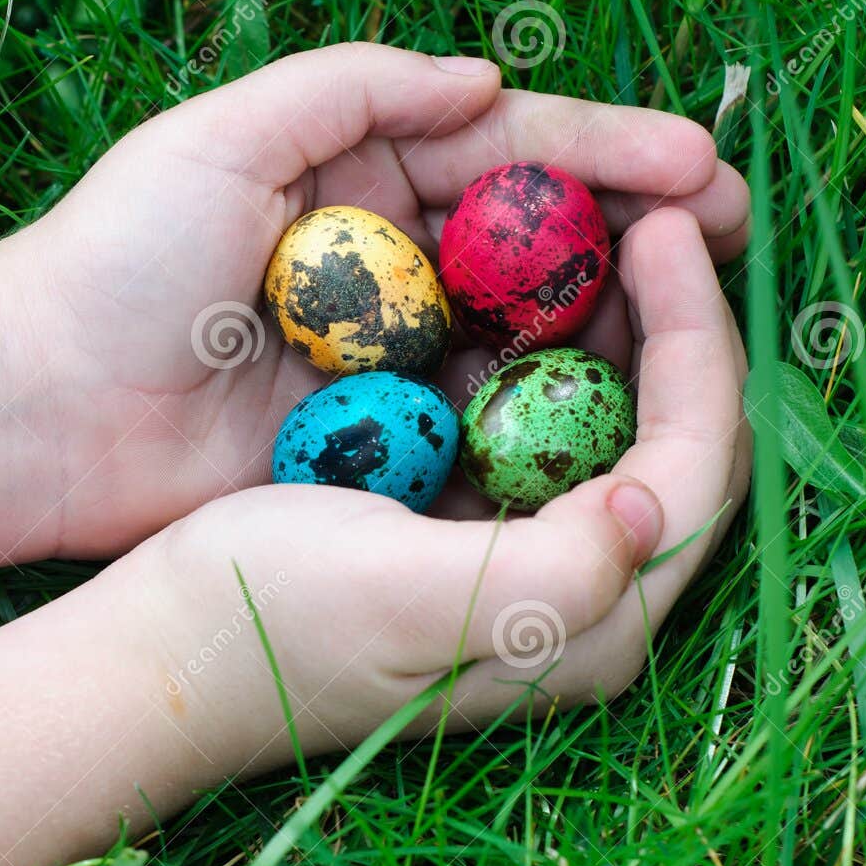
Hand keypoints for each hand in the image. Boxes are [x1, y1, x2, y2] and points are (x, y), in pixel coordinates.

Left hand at [3, 43, 749, 555]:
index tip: (695, 168)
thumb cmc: (114, 260)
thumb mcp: (221, 137)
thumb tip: (486, 78)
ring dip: (600, 330)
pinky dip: (534, 416)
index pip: (498, 151)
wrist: (39, 408)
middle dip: (627, 240)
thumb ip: (351, 87)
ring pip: (513, 336)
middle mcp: (376, 267)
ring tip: (692, 325)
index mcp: (347, 176)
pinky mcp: (365, 444)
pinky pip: (468, 423)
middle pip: (525, 245)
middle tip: (725, 245)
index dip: (602, 153)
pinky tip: (604, 414)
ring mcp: (377, 360)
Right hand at [122, 208, 748, 759]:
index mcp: (588, 628)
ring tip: (594, 237)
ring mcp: (526, 570)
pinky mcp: (472, 541)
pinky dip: (548, 357)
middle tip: (641, 217)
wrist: (165, 648)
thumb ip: (552, 573)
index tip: (657, 227)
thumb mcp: (405, 598)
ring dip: (617, 330)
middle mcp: (579, 604)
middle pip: (676, 442)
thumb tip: (653, 502)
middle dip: (676, 323)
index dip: (699, 337)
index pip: (697, 466)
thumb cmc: (271, 619)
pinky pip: (547, 434)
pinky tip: (518, 298)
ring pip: (615, 430)